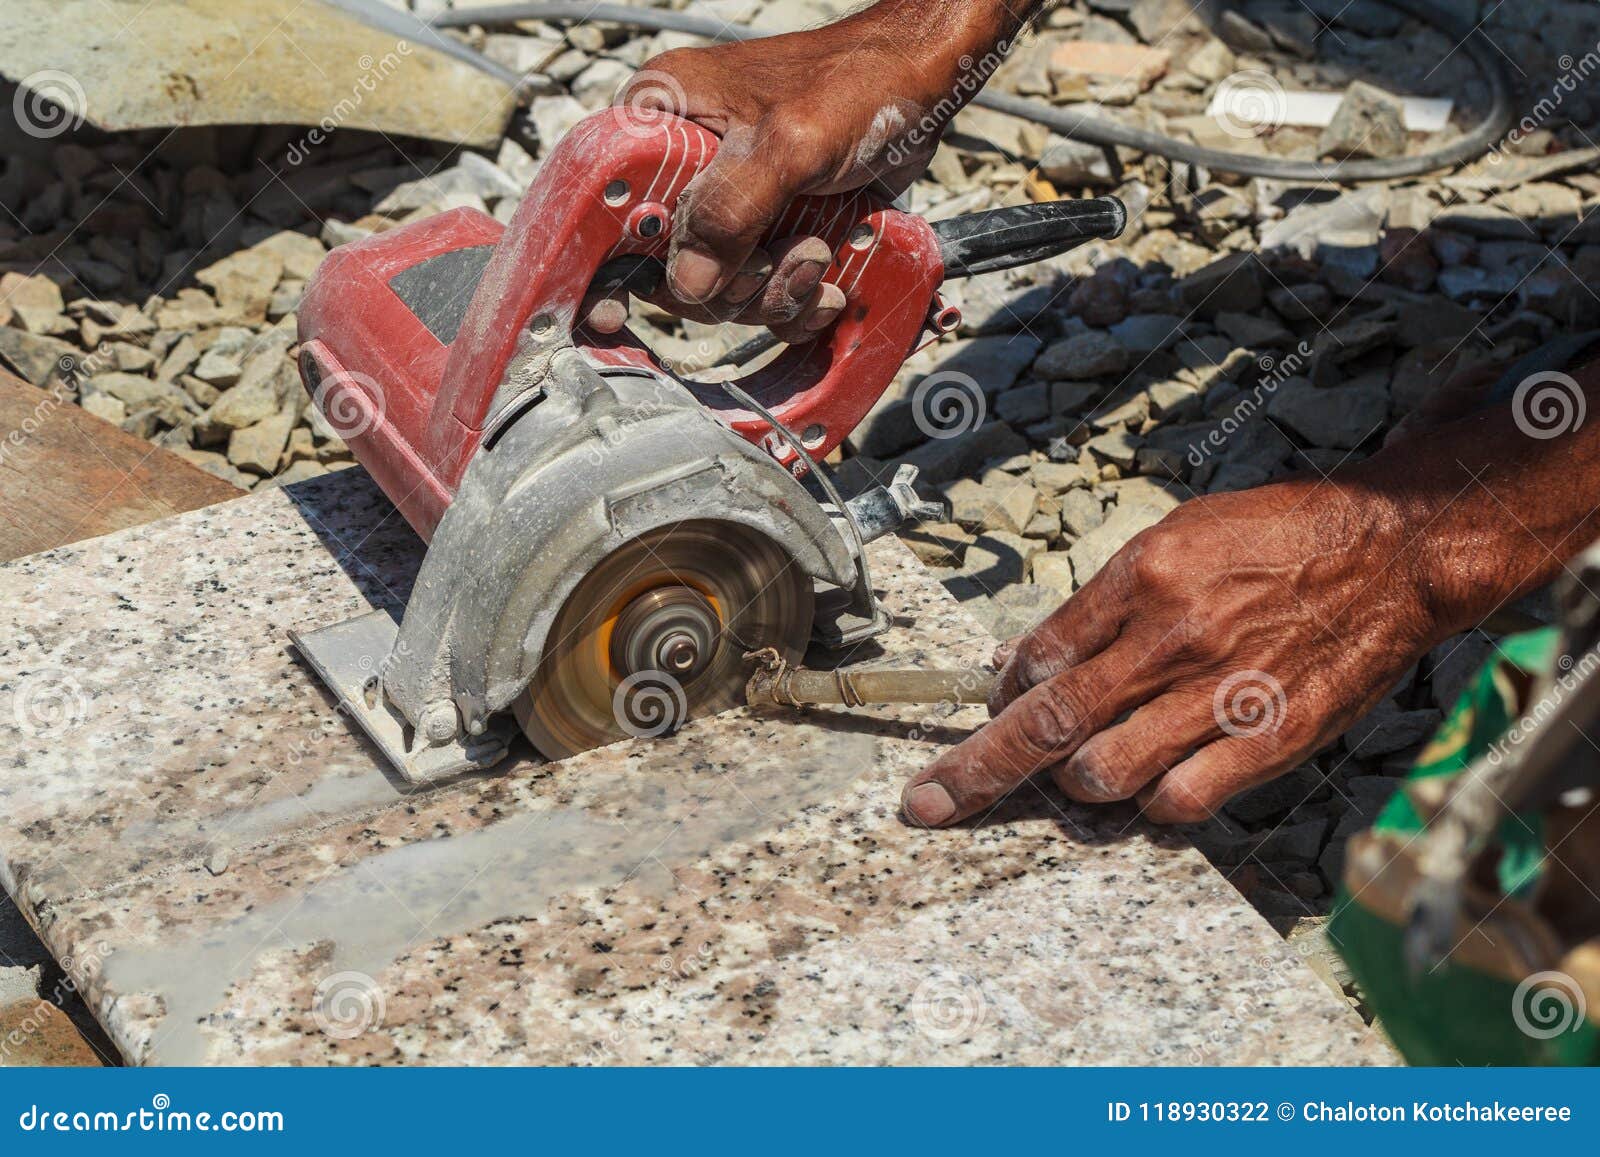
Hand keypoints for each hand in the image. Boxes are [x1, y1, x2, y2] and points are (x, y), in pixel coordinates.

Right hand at [584, 2, 1020, 340]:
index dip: (603, 265)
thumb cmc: (858, 83)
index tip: (613, 315)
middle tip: (786, 256)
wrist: (924, 85)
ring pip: (720, 291)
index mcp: (661, 122)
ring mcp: (729, 206)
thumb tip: (687, 282)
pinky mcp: (768, 232)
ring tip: (821, 254)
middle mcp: (685, 167)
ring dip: (777, 294)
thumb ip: (731, 210)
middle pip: (669, 268)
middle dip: (732, 284)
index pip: (603, 206)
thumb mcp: (788, 142)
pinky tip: (831, 280)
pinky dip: (798, 300)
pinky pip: (762, 294)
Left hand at [901, 477, 1442, 826]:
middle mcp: (1172, 638)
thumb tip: (1029, 660)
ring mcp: (1220, 694)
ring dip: (1073, 784)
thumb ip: (1100, 603)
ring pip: (1104, 774)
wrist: (1389, 553)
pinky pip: (1181, 801)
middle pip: (1047, 725)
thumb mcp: (1174, 536)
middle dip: (973, 773)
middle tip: (926, 806)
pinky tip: (1151, 786)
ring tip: (1076, 775)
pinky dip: (1150, 805)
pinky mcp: (1270, 738)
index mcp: (1143, 576)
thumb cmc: (1274, 538)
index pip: (1038, 657)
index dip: (1000, 697)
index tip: (987, 713)